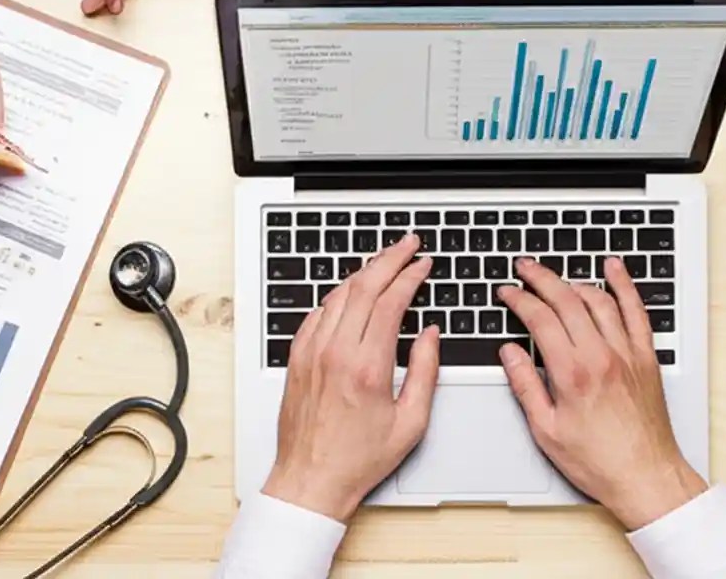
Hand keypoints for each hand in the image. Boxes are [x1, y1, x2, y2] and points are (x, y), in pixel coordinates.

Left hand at [263, 235, 441, 522]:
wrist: (310, 480)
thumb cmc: (358, 459)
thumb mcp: (411, 422)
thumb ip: (425, 370)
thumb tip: (429, 334)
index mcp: (367, 366)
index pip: (390, 301)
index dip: (410, 276)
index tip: (423, 264)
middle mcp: (335, 352)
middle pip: (362, 286)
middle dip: (389, 259)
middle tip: (407, 245)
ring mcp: (311, 352)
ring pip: (337, 294)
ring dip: (363, 272)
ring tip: (384, 261)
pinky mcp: (297, 358)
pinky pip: (317, 313)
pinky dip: (338, 295)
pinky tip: (351, 292)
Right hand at [497, 257, 707, 530]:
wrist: (645, 476)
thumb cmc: (598, 460)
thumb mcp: (546, 430)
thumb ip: (526, 385)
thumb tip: (510, 353)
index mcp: (573, 373)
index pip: (541, 319)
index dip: (520, 299)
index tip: (507, 292)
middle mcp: (602, 356)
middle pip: (567, 300)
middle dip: (541, 278)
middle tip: (524, 268)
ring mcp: (627, 354)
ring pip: (599, 300)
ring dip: (573, 281)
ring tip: (555, 275)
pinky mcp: (646, 358)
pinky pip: (636, 312)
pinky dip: (624, 286)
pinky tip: (615, 269)